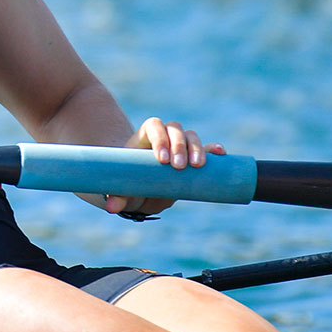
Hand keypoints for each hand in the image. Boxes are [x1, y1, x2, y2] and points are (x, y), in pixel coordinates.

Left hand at [98, 117, 224, 217]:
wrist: (139, 187)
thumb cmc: (128, 184)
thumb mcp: (122, 189)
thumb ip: (117, 196)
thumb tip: (111, 206)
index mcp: (144, 138)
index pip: (153, 125)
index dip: (159, 137)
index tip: (161, 159)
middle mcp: (164, 137)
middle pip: (174, 128)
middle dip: (179, 145)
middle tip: (178, 166)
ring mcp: (180, 146)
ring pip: (191, 136)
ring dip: (196, 148)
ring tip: (196, 166)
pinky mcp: (193, 157)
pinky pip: (207, 149)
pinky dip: (213, 150)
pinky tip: (220, 154)